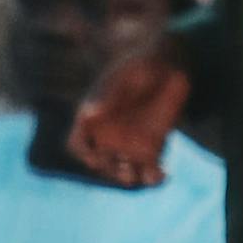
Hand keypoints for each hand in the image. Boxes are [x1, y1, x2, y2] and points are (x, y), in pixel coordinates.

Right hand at [66, 38, 192, 191]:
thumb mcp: (124, 76)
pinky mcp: (152, 148)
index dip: (83, 153)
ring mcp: (129, 144)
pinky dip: (153, 177)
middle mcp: (108, 135)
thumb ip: (108, 94)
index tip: (94, 157)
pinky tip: (162, 175)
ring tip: (144, 175)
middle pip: (102, 163)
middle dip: (111, 170)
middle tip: (125, 171)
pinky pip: (149, 170)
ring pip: (124, 171)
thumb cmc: (139, 65)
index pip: (78, 144)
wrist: (165, 64)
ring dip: (131, 177)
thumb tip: (90, 113)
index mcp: (93, 119)